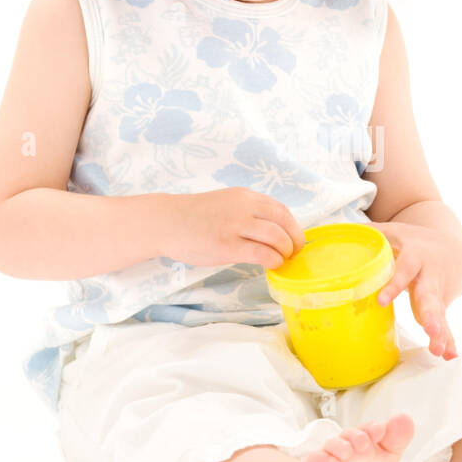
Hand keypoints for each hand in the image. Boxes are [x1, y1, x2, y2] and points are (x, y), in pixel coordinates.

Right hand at [157, 189, 305, 269]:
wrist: (166, 221)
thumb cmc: (195, 217)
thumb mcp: (226, 203)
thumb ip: (248, 212)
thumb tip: (274, 231)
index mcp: (245, 196)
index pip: (281, 210)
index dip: (293, 227)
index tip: (293, 239)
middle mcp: (244, 207)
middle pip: (285, 222)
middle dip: (295, 240)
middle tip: (293, 253)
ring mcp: (236, 225)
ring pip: (278, 238)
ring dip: (285, 252)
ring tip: (281, 260)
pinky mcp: (228, 245)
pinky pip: (262, 253)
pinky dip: (273, 260)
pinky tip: (270, 265)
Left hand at [371, 221, 461, 359]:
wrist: (450, 247)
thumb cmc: (412, 241)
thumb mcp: (393, 232)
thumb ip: (366, 234)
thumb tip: (322, 234)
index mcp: (415, 256)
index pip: (403, 270)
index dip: (393, 285)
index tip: (381, 301)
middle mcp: (429, 276)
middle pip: (429, 296)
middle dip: (430, 314)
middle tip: (430, 330)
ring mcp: (438, 293)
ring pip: (439, 314)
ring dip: (441, 332)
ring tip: (439, 350)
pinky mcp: (442, 306)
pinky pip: (446, 325)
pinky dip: (449, 340)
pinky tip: (448, 355)